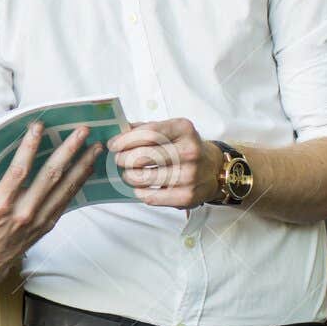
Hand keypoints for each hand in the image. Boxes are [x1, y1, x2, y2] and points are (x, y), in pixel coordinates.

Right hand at [0, 122, 102, 289]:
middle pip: (50, 177)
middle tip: (81, 131)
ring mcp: (38, 220)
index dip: (29, 148)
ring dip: (81, 166)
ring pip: (64, 189)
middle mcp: (23, 213)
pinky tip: (89, 169)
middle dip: (68, 151)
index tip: (39, 127)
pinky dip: (79, 184)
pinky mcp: (46, 225)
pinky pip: (66, 202)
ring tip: (95, 146)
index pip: (18, 172)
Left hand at [107, 118, 223, 207]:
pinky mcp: (188, 196)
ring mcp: (190, 175)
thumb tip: (117, 132)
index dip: (124, 140)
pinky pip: (151, 196)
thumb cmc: (183, 147)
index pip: (147, 133)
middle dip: (123, 159)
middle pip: (142, 156)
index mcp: (184, 129)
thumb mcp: (169, 130)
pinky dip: (140, 192)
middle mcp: (190, 151)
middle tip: (120, 160)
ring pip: (143, 177)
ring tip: (129, 174)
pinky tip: (141, 187)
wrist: (213, 169)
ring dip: (129, 176)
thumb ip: (143, 129)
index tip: (113, 145)